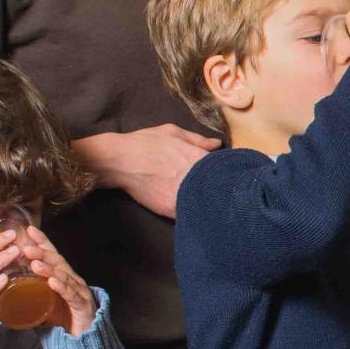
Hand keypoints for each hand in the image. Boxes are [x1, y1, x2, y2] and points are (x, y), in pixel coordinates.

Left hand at [10, 226, 94, 336]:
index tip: (29, 230)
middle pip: (58, 262)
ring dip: (49, 269)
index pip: (52, 255)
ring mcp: (79, 292)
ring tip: (34, 264)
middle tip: (25, 247)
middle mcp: (73, 281)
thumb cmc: (62, 320)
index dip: (42, 242)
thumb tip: (2, 290)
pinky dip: (62, 288)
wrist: (83, 341)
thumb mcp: (42, 303)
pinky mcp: (83, 306)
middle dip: (42, 253)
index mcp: (63, 277)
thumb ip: (28, 295)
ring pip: (64, 276)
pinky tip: (52, 282)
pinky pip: (72, 295)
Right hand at [72, 125, 218, 218]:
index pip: (226, 169)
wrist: (121, 161)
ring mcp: (185, 195)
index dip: (229, 172)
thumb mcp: (172, 132)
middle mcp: (196, 177)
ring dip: (210, 204)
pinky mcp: (173, 209)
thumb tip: (217, 144)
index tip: (228, 174)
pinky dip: (195, 215)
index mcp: (200, 158)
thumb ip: (197, 139)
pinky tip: (195, 213)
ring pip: (208, 205)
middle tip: (221, 191)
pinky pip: (191, 216)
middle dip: (222, 190)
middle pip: (221, 189)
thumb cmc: (145, 143)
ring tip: (209, 203)